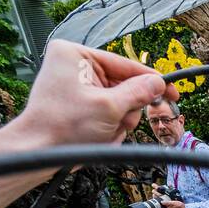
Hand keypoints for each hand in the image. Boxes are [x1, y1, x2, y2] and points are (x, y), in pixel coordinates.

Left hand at [7, 39, 176, 148]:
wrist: (38, 154)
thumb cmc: (62, 127)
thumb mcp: (109, 108)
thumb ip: (138, 93)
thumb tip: (158, 83)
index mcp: (74, 53)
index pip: (123, 64)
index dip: (150, 80)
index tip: (171, 90)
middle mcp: (73, 64)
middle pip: (121, 85)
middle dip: (126, 108)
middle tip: (122, 122)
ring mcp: (74, 85)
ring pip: (117, 101)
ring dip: (118, 120)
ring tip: (104, 131)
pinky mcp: (76, 103)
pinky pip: (106, 112)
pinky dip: (109, 126)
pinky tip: (99, 135)